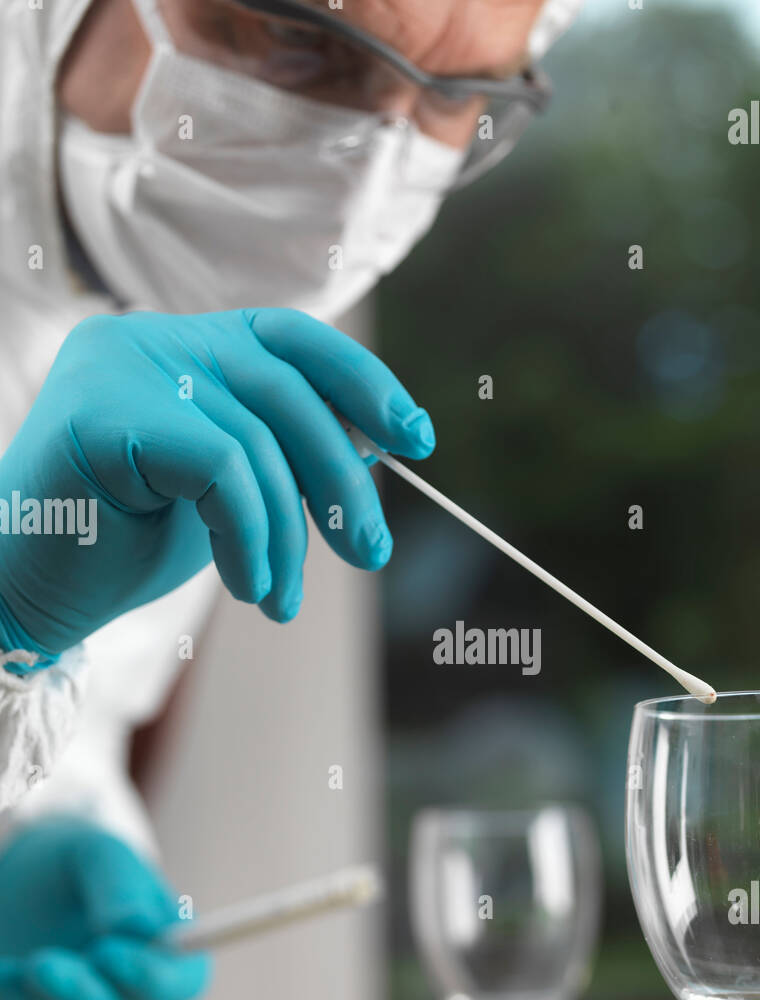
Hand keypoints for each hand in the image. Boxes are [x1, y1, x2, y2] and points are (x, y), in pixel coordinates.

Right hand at [0, 308, 435, 656]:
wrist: (28, 593)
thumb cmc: (126, 544)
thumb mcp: (230, 492)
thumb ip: (285, 453)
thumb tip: (376, 443)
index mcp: (185, 344)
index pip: (294, 339)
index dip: (365, 383)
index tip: (415, 440)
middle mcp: (151, 337)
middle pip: (287, 389)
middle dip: (341, 480)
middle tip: (369, 553)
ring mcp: (120, 364)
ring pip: (256, 438)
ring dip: (286, 534)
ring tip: (278, 597)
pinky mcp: (100, 410)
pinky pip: (218, 466)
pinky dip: (249, 533)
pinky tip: (246, 583)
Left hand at [0, 816, 209, 999]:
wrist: (33, 890)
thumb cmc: (79, 866)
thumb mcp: (100, 856)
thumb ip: (121, 888)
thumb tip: (137, 930)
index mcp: (178, 955)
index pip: (181, 983)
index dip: (149, 976)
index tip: (108, 951)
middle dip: (80, 994)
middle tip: (41, 964)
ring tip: (4, 963)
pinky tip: (2, 979)